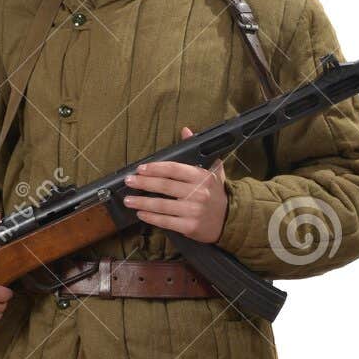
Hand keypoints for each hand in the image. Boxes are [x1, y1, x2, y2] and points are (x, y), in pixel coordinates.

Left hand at [122, 127, 226, 242]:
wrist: (230, 220)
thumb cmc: (216, 194)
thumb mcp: (212, 171)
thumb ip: (196, 151)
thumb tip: (185, 131)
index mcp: (202, 177)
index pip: (174, 169)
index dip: (155, 168)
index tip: (140, 169)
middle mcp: (198, 193)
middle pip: (165, 186)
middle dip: (144, 183)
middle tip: (129, 181)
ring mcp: (193, 211)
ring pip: (162, 205)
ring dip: (142, 202)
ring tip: (128, 200)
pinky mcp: (190, 227)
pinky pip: (166, 221)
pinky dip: (152, 218)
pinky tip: (141, 213)